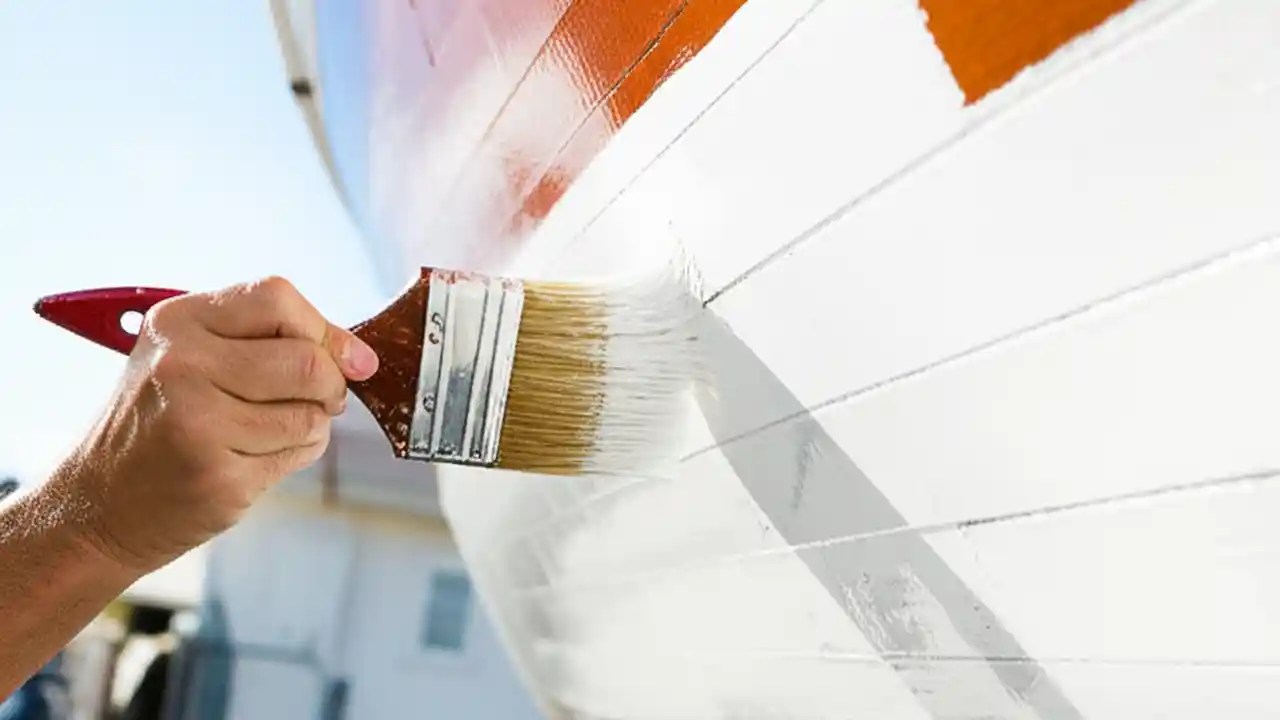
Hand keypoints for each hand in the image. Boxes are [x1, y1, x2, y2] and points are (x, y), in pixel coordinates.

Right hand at [53, 276, 378, 572]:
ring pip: (311, 413)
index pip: (278, 298)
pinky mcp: (218, 474)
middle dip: (331, 384)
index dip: (326, 330)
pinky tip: (253, 457)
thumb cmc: (161, 423)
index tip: (351, 357)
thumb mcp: (193, 357)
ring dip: (313, 424)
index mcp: (178, 322)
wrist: (99, 503)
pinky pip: (298, 453)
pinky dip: (295, 454)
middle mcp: (182, 365)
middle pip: (307, 361)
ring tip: (270, 431)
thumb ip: (269, 340)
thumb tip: (360, 355)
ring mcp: (198, 422)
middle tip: (320, 399)